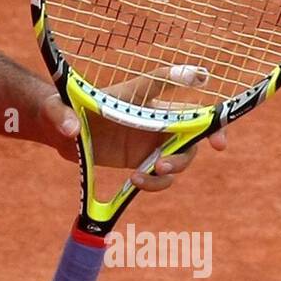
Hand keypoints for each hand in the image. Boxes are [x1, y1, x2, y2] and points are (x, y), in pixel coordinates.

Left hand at [40, 67, 227, 192]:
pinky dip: (155, 182)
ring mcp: (151, 141)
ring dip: (172, 170)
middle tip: (163, 164)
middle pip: (192, 134)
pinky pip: (161, 176)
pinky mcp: (143, 161)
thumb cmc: (65, 105)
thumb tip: (71, 130)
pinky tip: (136, 182)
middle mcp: (154, 118)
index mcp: (146, 97)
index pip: (186, 100)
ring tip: (147, 174)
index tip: (219, 137)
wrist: (60, 127)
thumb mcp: (62, 104)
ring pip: (180, 158)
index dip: (211, 117)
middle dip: (190, 151)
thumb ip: (64, 114)